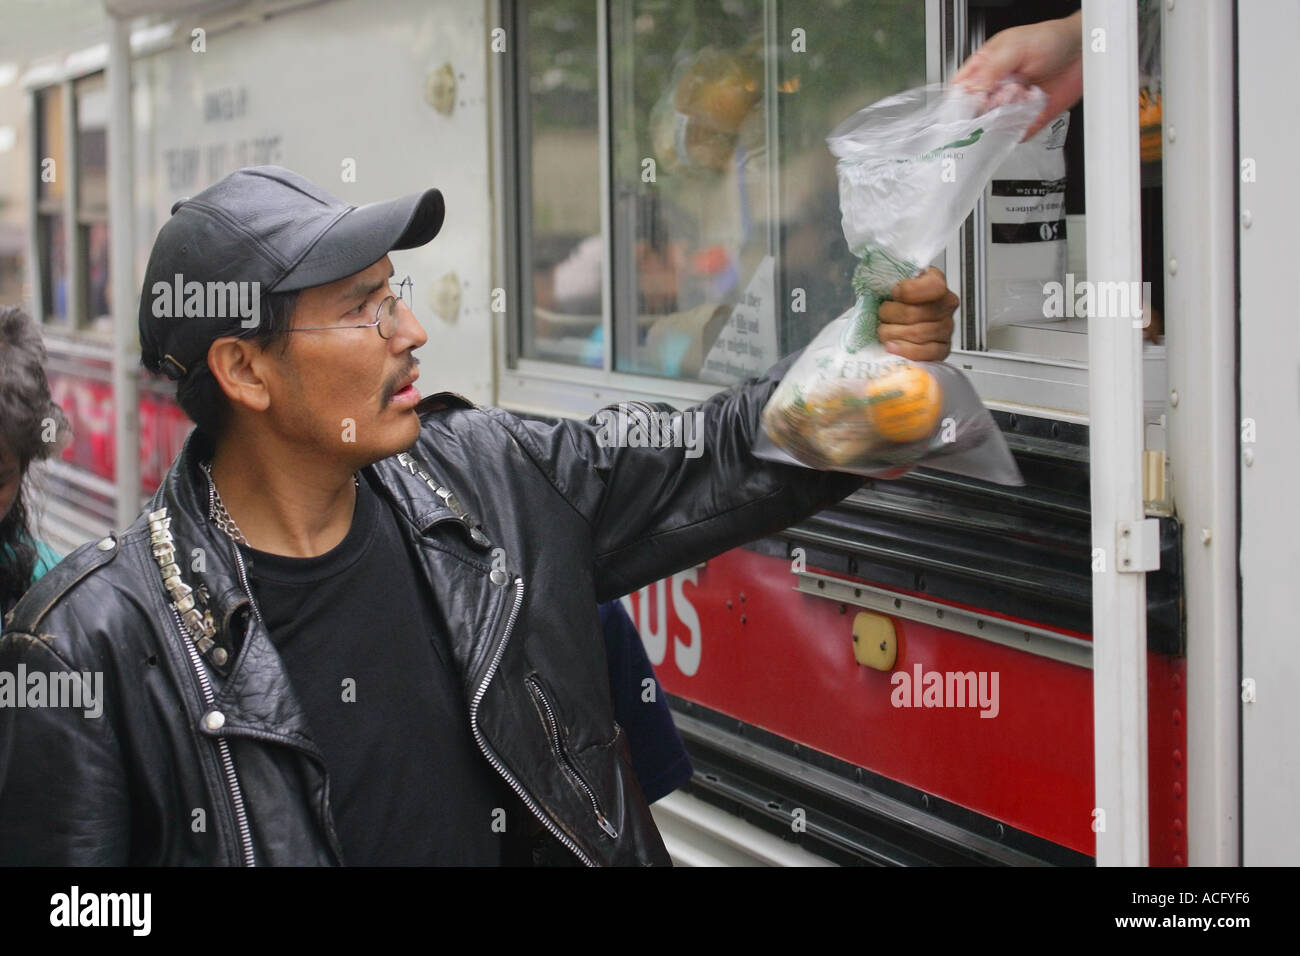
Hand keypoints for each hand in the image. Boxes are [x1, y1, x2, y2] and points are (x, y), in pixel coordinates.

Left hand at [878, 266, 957, 362]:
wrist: (895, 324)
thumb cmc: (894, 303)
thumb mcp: (892, 285)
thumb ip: (893, 279)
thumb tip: (886, 284)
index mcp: (935, 283)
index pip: (933, 286)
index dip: (909, 291)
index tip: (894, 293)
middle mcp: (945, 305)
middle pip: (915, 313)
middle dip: (890, 315)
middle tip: (882, 315)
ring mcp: (946, 328)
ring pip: (916, 333)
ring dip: (892, 332)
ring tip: (884, 330)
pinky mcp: (942, 350)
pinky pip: (924, 353)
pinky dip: (903, 350)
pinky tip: (891, 346)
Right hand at [952, 10, 1082, 140]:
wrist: (1083, 52)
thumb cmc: (1050, 40)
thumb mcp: (1014, 46)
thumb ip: (990, 69)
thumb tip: (972, 88)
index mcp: (984, 69)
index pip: (961, 91)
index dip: (962, 100)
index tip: (972, 100)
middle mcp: (995, 89)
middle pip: (975, 112)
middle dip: (988, 106)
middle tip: (1003, 92)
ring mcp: (1010, 106)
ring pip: (994, 125)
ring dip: (1007, 113)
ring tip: (1022, 93)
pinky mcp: (1026, 120)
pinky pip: (1015, 133)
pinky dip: (1021, 125)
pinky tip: (1030, 105)